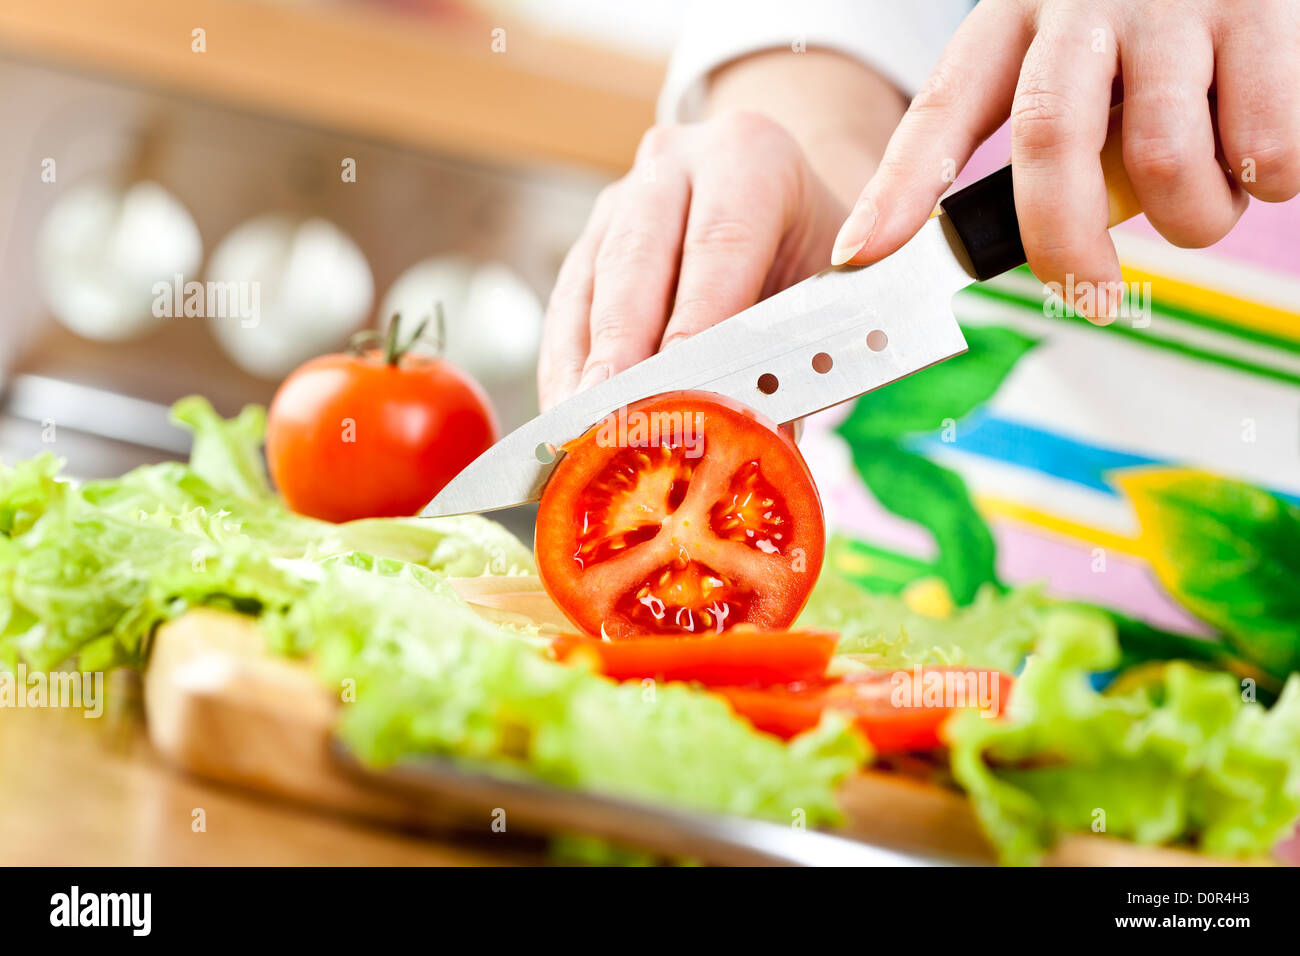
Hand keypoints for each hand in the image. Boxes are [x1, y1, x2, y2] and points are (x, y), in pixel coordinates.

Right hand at [538, 111, 847, 409]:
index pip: (719, 245)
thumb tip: (766, 430)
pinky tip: (567, 419)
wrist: (780, 201)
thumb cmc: (812, 251)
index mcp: (748, 156)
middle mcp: (674, 164)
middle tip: (610, 419)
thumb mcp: (836, 281)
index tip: (678, 387)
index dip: (695, 322)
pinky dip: (565, 367)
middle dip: (621, 351)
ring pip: (587, 287)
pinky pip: (565, 309)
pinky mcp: (588, 240)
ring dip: (581, 368)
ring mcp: (620, 200)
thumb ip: (813, 343)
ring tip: (578, 433)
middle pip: (636, 262)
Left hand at [832, 0, 1299, 320]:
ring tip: (1203, 199)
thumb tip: (998, 248)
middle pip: (1047, 144)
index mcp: (1017, 17)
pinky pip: (1263, 146)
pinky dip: (1266, 179)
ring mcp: (1173, 5)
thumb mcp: (1075, 55)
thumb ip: (1044, 132)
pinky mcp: (1262, 13)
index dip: (897, 189)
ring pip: (1162, 160)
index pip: (941, 109)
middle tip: (1092, 300)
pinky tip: (1257, 158)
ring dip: (1191, 216)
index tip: (857, 258)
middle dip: (1065, 245)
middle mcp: (1084, 4)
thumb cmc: (1154, 23)